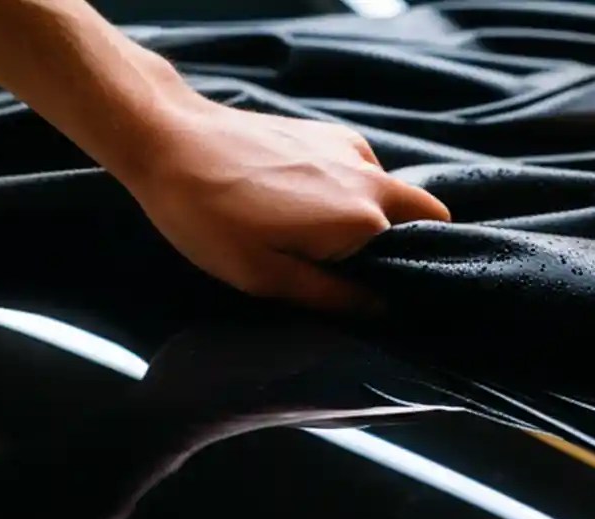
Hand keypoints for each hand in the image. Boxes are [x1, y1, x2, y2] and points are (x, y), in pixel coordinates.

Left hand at [119, 92, 449, 311]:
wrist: (170, 140)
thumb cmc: (209, 217)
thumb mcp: (266, 277)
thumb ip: (332, 296)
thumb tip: (381, 309)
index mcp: (363, 217)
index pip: (421, 254)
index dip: (410, 278)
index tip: (381, 295)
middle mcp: (369, 178)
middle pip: (424, 215)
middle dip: (406, 244)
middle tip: (359, 272)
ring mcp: (351, 149)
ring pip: (391, 194)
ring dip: (373, 218)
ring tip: (318, 240)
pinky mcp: (329, 133)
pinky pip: (362, 172)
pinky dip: (351, 193)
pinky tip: (303, 206)